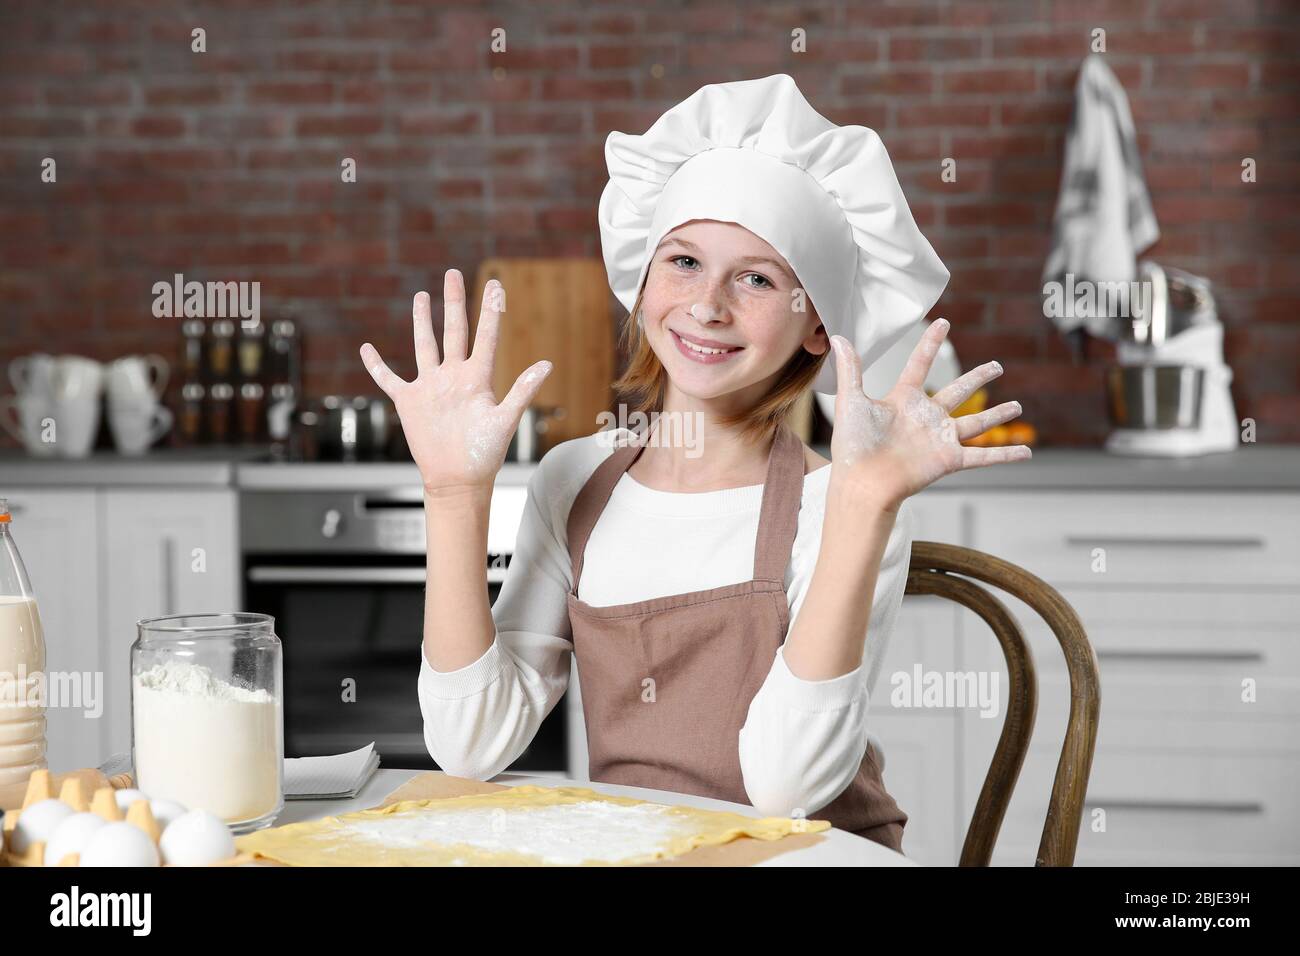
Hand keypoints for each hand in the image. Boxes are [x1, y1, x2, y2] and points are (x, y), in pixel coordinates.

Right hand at [359, 269, 551, 494]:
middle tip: (453, 273)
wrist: (457, 479)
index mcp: (478, 378)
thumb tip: (548, 364)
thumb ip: (523, 390)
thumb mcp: (505, 420)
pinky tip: (367, 349)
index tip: (496, 284)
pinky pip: (388, 379)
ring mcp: (430, 387)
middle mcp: (453, 376)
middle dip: (453, 302)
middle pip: (453, 330)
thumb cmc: (484, 454)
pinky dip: (376, 366)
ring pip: (424, 345)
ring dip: (421, 321)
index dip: (490, 310)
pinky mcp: (409, 401)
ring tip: (421, 296)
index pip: (485, 335)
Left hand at [828, 319, 1029, 510]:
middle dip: (978, 378)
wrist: (862, 482)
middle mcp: (925, 417)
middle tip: (996, 366)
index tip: (943, 323)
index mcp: (903, 400)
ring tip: (1017, 405)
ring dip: (997, 414)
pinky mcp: (949, 459)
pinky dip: (1005, 454)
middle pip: (958, 391)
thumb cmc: (853, 445)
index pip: (920, 365)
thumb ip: (850, 370)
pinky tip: (1026, 452)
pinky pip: (983, 456)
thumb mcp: (851, 401)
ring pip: (976, 421)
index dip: (931, 344)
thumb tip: (838, 337)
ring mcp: (939, 438)